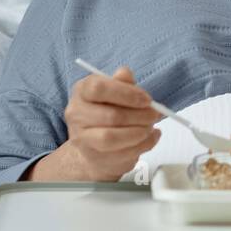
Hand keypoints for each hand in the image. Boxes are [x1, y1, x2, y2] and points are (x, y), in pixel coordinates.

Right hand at [29, 65, 161, 181]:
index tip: (146, 99)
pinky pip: (121, 154)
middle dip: (139, 116)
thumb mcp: (117, 92)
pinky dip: (142, 146)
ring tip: (150, 127)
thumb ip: (122, 82)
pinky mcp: (93, 158)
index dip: (126, 93)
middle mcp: (76, 114)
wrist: (96, 144)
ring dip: (139, 132)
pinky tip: (149, 138)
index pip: (98, 88)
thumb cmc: (109, 111)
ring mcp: (82, 138)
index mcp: (82, 91)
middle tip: (154, 114)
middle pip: (110, 115)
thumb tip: (125, 73)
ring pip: (111, 138)